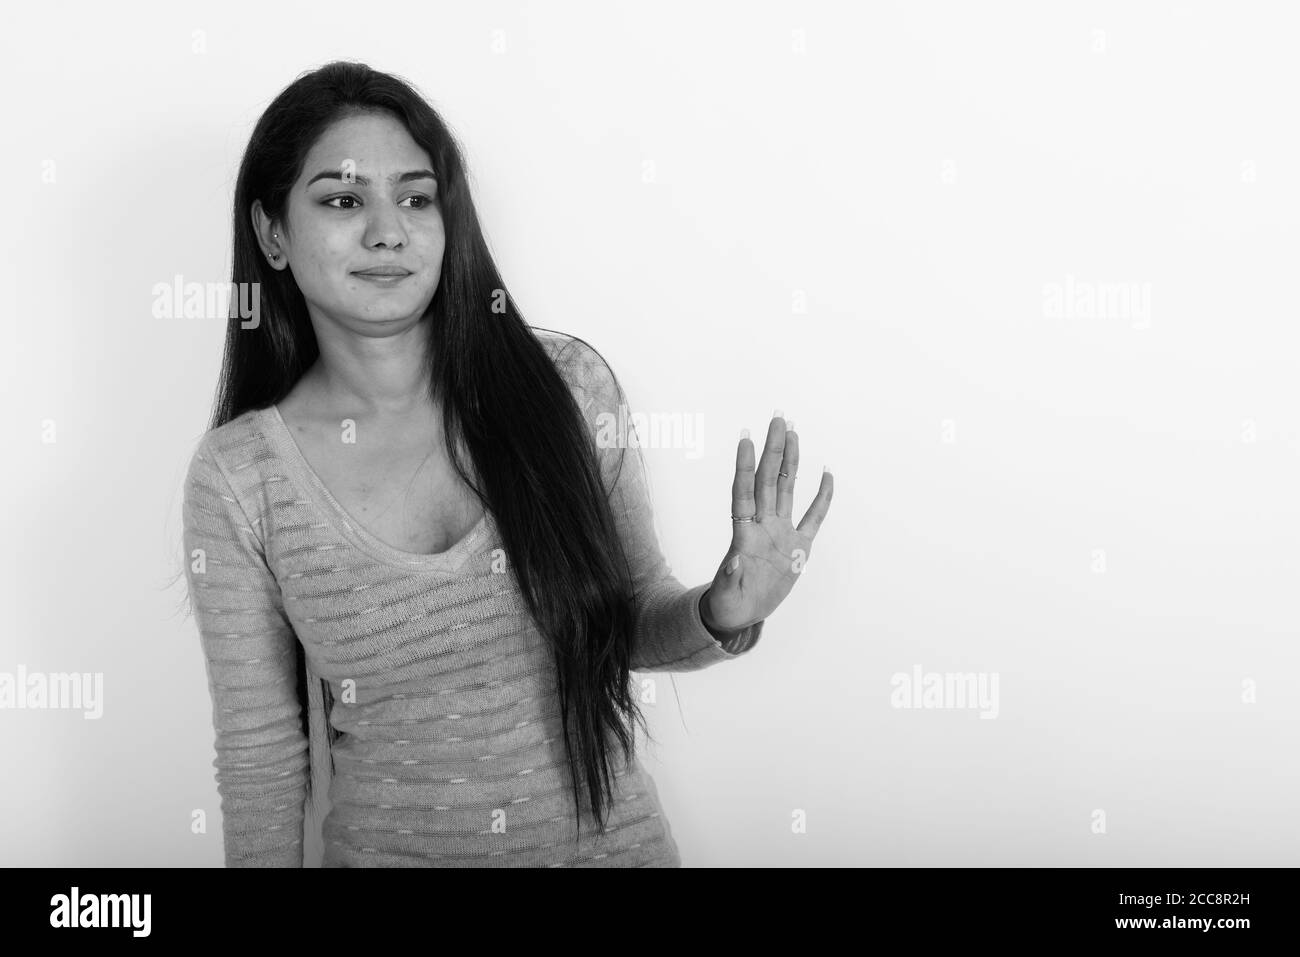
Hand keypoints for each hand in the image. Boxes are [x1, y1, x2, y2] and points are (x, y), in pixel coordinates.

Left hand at [700, 412, 833, 632]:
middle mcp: (762, 525)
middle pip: (768, 480)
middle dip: (773, 449)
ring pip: (787, 489)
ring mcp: (781, 532)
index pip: (744, 492)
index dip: (745, 466)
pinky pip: (813, 517)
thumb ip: (730, 578)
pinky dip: (822, 497)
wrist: (742, 613)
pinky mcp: (798, 546)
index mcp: (743, 534)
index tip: (746, 438)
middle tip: (778, 418)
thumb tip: (733, 560)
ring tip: (793, 432)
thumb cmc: (728, 603)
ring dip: (791, 460)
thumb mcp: (727, 595)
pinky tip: (827, 474)